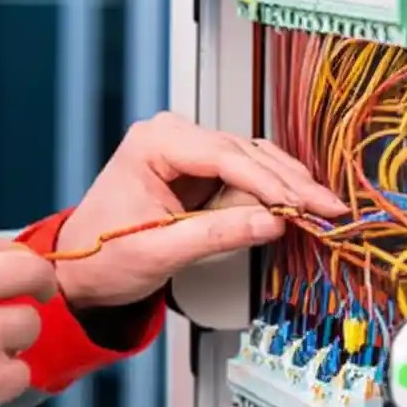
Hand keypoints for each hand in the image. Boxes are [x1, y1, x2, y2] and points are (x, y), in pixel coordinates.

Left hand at [55, 112, 347, 307]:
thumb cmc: (101, 256)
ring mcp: (186, 150)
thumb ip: (216, 235)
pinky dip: (270, 191)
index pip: (225, 155)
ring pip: (251, 160)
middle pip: (245, 153)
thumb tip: (270, 223)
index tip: (304, 204)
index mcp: (153, 143)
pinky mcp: (197, 170)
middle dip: (288, 183)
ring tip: (320, 209)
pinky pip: (243, 174)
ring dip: (287, 185)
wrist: (79, 270)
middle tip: (328, 208)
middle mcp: (171, 136)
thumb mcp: (159, 251)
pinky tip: (297, 205)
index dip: (271, 182)